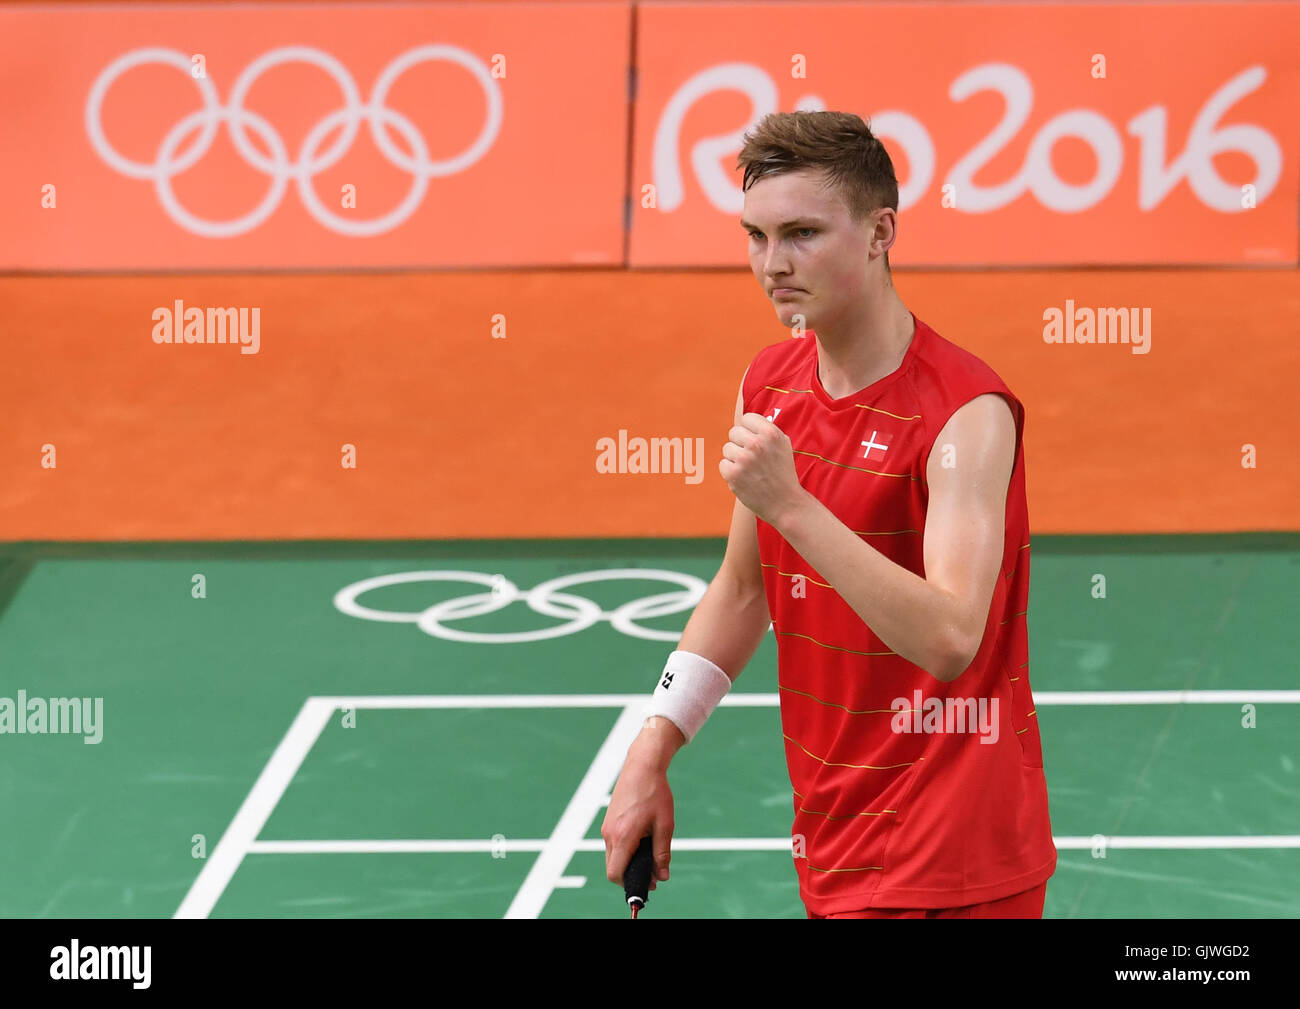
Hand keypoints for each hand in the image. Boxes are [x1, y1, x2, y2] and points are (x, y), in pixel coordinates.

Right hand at [602, 753, 674, 891]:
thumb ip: (662, 853)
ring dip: (629, 861)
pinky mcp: (609, 821)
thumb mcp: (664, 825)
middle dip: (631, 874)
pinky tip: (643, 841)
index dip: (629, 884)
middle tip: (654, 873)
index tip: (647, 884)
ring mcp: (607, 827)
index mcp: (622, 837)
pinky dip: (625, 850)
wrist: (642, 765)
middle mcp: (609, 834)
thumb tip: (662, 876)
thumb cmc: (655, 793)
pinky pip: (614, 844)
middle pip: (613, 868)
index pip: (615, 874)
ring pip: (613, 856)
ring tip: (651, 854)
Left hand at [719, 412, 807, 527]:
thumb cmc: (783, 473)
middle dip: (741, 444)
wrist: (785, 503)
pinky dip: (731, 472)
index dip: (749, 430)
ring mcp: (744, 459)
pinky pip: (723, 464)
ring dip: (735, 458)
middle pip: (734, 432)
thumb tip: (747, 420)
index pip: (747, 418)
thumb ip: (766, 430)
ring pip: (727, 448)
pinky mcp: (734, 474)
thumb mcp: (783, 445)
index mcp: (770, 433)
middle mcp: (757, 444)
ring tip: (750, 470)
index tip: (754, 440)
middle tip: (752, 458)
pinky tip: (744, 478)